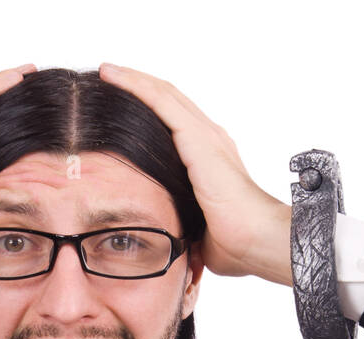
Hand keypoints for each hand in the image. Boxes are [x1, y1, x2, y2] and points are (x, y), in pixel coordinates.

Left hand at [97, 63, 291, 283]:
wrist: (258, 241)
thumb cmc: (237, 244)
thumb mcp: (198, 232)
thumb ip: (183, 227)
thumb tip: (172, 243)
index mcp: (210, 160)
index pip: (176, 124)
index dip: (150, 110)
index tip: (122, 106)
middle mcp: (210, 140)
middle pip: (169, 101)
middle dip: (138, 87)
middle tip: (108, 77)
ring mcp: (205, 135)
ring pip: (163, 94)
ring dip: (133, 79)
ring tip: (106, 70)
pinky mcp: (197, 138)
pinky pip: (160, 101)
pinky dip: (135, 84)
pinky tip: (112, 75)